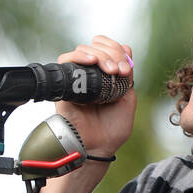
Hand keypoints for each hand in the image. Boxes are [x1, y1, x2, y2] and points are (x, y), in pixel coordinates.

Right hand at [55, 37, 135, 156]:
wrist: (99, 146)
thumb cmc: (112, 129)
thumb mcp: (128, 98)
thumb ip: (128, 75)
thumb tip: (126, 49)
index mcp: (106, 75)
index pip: (109, 48)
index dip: (118, 51)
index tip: (126, 69)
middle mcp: (91, 74)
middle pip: (97, 45)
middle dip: (112, 53)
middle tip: (120, 71)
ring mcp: (77, 77)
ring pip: (84, 50)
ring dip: (100, 55)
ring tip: (110, 71)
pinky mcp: (65, 83)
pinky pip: (66, 60)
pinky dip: (80, 56)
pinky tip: (92, 61)